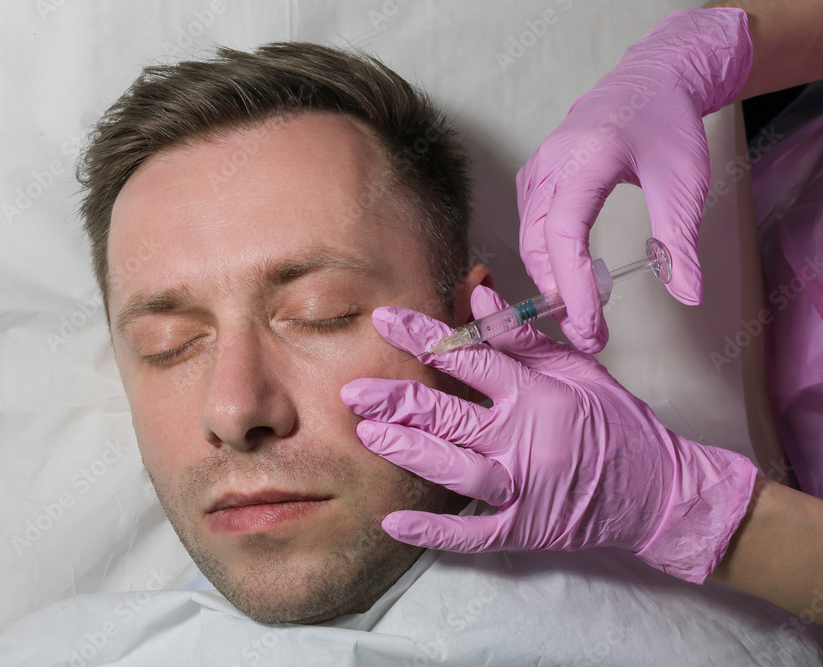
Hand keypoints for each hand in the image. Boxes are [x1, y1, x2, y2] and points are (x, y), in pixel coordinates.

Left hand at [341, 286, 757, 582]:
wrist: (658, 493)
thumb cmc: (617, 424)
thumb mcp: (577, 370)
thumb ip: (524, 337)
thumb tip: (480, 294)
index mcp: (538, 395)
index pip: (472, 359)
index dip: (426, 338)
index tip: (386, 322)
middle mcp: (526, 441)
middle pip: (450, 415)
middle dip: (398, 400)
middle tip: (354, 390)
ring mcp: (523, 489)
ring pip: (454, 469)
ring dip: (409, 451)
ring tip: (368, 435)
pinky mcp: (524, 530)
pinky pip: (472, 534)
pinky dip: (433, 531)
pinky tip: (393, 521)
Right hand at [516, 7, 752, 351]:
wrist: (650, 81)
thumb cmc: (666, 124)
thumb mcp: (684, 183)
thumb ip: (680, 242)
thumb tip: (688, 294)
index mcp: (585, 159)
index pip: (563, 233)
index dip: (572, 285)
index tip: (591, 325)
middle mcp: (551, 164)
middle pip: (538, 243)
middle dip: (560, 295)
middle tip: (591, 335)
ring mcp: (537, 169)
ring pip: (529, 238)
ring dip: (551, 281)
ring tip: (584, 316)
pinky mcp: (536, 177)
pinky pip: (530, 227)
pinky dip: (546, 260)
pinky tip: (571, 280)